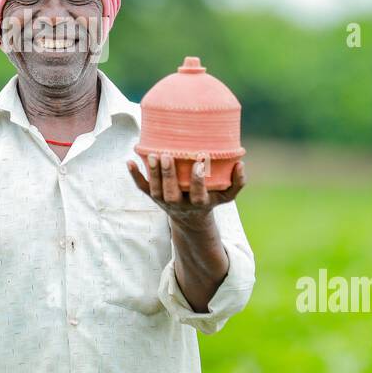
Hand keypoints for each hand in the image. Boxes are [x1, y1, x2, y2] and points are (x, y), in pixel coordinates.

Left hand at [126, 153, 245, 223]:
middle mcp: (178, 204)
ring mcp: (163, 201)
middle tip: (168, 155)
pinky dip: (135, 175)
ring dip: (152, 173)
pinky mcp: (152, 196)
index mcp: (198, 204)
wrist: (189, 217)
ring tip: (152, 154)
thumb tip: (241, 163)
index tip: (200, 163)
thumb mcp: (226, 196)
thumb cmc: (210, 199)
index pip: (198, 194)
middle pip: (171, 193)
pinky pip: (142, 187)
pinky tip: (130, 161)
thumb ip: (237, 182)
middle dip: (168, 175)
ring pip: (155, 189)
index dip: (198, 180)